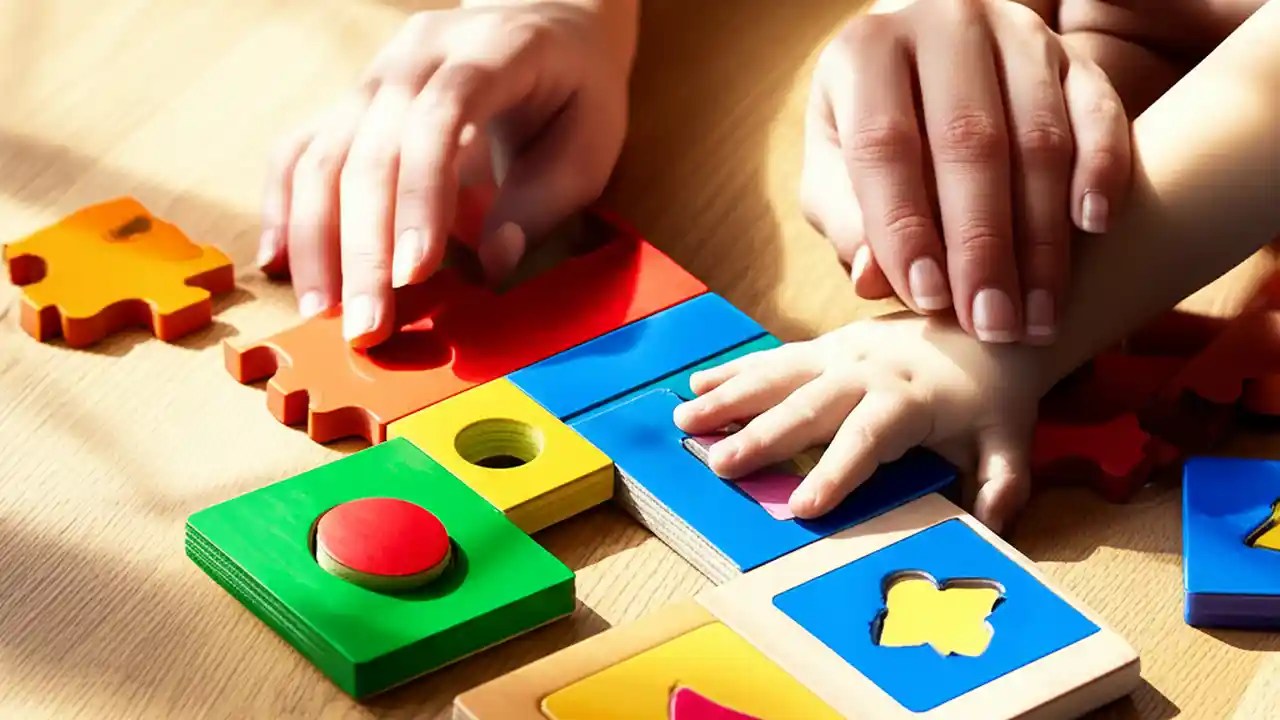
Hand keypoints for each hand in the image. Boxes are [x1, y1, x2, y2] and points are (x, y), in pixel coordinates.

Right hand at [258, 2, 632, 346]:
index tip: (415, 273)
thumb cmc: (576, 93)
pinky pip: (300, 149)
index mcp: (489, 53)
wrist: (549, 27)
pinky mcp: (350, 102)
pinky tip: (279, 260)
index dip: (422, 198)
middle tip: (368, 324)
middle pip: (371, 148)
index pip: (440, 120)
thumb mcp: (589, 146)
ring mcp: (374, 76)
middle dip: (364, 246)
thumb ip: (541, 202)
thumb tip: (495, 263)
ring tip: (321, 310)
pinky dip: (283, 205)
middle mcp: (416, 56)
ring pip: (323, 152)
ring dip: (315, 239)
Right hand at [672, 313, 1044, 532]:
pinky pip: (775, 359)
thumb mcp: (1011, 441)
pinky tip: (696, 384)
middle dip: (761, 437)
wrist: (990, 324)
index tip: (803, 507)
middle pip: (807, 407)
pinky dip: (735, 371)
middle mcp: (868, 372)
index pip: (866, 440)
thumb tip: (995, 525)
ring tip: (685, 419)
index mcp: (909, 400)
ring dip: (730, 397)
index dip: (835, 473)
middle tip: (720, 464)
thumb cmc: (995, 394)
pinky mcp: (827, 345)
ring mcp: (842, 354)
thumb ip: (1004, 483)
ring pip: (778, 376)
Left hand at [800, 0, 1130, 344]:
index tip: (928, 300)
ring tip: (1039, 315)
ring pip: (1040, 138)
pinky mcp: (1072, 53)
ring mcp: (1016, 33)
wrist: (925, 57)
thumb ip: (848, 221)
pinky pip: (1099, 111)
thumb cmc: (872, 131)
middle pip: (970, 144)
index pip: (885, 146)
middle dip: (984, 248)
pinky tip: (1094, 229)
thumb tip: (873, 282)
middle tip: (994, 325)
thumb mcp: (835, 168)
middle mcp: (944, 25)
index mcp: (867, 53)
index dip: (906, 228)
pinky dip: (1101, 171)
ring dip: (1043, 238)